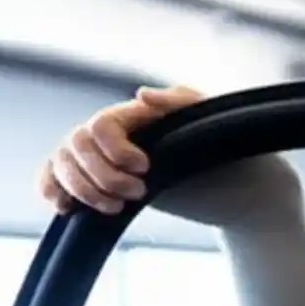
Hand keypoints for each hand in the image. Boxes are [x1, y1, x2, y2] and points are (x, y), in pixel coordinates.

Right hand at [37, 85, 301, 224]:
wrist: (250, 194)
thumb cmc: (240, 151)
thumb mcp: (221, 123)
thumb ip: (183, 103)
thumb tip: (140, 95)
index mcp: (142, 115)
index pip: (100, 125)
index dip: (112, 150)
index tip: (145, 170)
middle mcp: (122, 135)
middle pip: (76, 145)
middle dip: (98, 176)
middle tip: (136, 196)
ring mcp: (110, 160)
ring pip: (65, 163)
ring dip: (80, 188)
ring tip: (115, 210)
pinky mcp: (107, 186)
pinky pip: (62, 179)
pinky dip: (54, 189)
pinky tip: (62, 207)